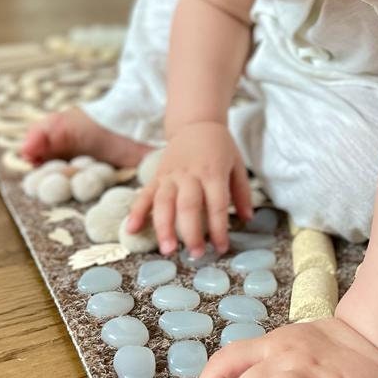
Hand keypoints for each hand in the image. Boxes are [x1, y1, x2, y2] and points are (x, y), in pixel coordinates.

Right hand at [125, 121, 251, 256]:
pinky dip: (136, 212)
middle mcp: (190, 174)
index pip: (216, 204)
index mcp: (213, 172)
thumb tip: (247, 219)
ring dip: (164, 227)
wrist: (195, 123)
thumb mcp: (237, 165)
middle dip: (191, 232)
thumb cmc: (220, 147)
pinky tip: (131, 229)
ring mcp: (170, 175)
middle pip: (188, 205)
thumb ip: (242, 193)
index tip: (221, 248)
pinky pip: (145, 195)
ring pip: (163, 202)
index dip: (219, 229)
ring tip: (167, 250)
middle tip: (195, 254)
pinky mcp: (157, 176)